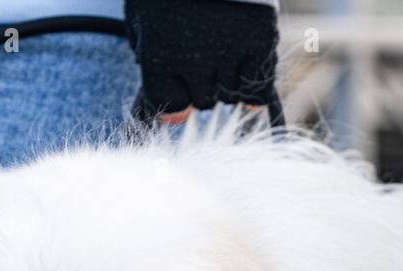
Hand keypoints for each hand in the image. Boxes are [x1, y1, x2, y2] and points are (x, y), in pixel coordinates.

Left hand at [124, 0, 279, 124]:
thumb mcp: (141, 19)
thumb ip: (151, 66)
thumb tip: (176, 119)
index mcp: (158, 54)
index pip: (172, 107)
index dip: (175, 94)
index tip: (177, 80)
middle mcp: (193, 58)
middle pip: (203, 102)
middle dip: (201, 84)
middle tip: (201, 53)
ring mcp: (230, 50)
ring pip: (231, 96)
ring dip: (226, 80)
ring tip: (220, 48)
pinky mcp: (260, 41)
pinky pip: (259, 87)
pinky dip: (253, 87)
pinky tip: (246, 75)